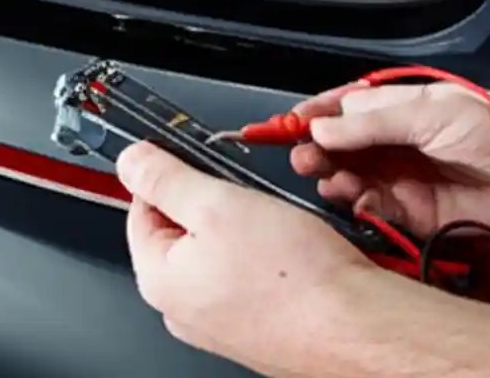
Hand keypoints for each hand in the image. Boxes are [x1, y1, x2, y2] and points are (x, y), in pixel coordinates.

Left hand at [116, 141, 380, 376]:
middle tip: (247, 195)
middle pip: (182, 232)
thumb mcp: (217, 203)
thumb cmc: (297, 279)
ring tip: (278, 227)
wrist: (358, 328)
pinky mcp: (257, 331)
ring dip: (245, 231)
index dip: (169, 176)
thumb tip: (131, 161)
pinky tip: (293, 255)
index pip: (140, 209)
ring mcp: (221, 325)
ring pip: (221, 254)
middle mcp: (184, 310)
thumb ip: (165, 177)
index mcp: (159, 280)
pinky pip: (251, 280)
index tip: (192, 159)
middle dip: (213, 205)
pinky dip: (268, 262)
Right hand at [290, 82, 489, 238]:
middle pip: (338, 147)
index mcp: (399, 108)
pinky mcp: (413, 214)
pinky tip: (354, 196)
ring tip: (325, 175)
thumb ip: (373, 122)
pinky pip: (371, 209)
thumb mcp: (430, 112)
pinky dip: (356, 204)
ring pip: (349, 179)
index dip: (311, 117)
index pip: (341, 109)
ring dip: (332, 177)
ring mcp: (402, 179)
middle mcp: (395, 143)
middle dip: (315, 150)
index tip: (281, 125)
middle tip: (303, 156)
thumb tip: (321, 127)